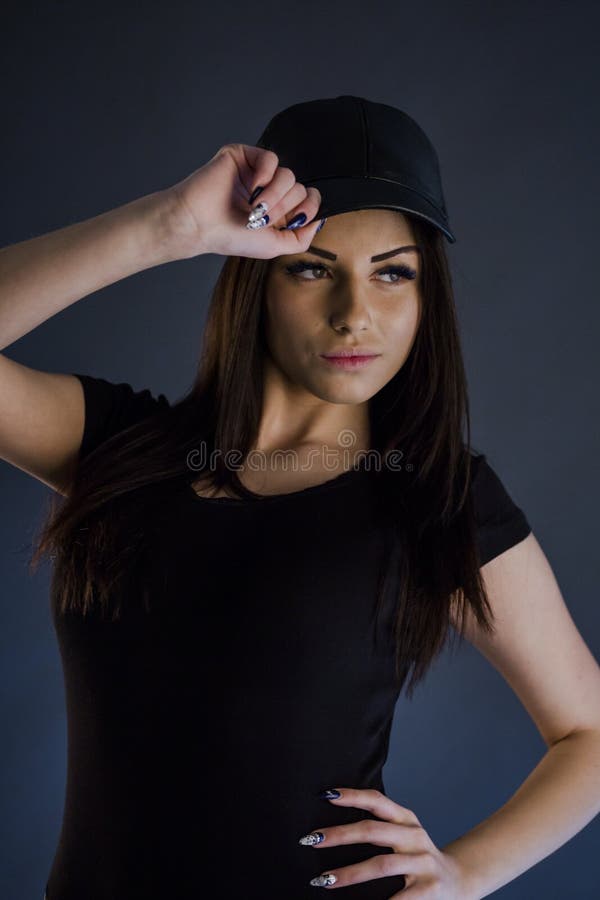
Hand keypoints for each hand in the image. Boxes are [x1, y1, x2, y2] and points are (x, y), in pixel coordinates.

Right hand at [163, 143, 322, 259]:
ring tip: (255, 208)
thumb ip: (300, 239)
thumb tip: (319, 222)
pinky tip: (253, 187)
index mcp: (277, 209)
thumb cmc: (231, 237)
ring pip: (289, 175)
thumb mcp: (274, 246)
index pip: (309, 200)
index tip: (293, 221)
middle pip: (300, 189)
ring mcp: (257, 173)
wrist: (201, 225)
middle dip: (284, 208)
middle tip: (261, 218)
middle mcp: (269, 190)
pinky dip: (266, 174)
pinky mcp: (244, 157)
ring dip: (275, 196)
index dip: (308, 209)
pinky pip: (270, 158)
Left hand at [300, 787, 471, 897]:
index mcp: (406, 819)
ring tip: (324, 880)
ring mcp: (423, 862)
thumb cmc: (418, 856)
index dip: (351, 795)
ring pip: (381, 864)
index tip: (325, 795)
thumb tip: (333, 826)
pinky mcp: (428, 889)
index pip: (377, 800)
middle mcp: (414, 836)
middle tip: (312, 840)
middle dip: (340, 835)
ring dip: (349, 874)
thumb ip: (379, 826)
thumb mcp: (404, 834)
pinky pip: (398, 898)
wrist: (458, 881)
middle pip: (373, 831)